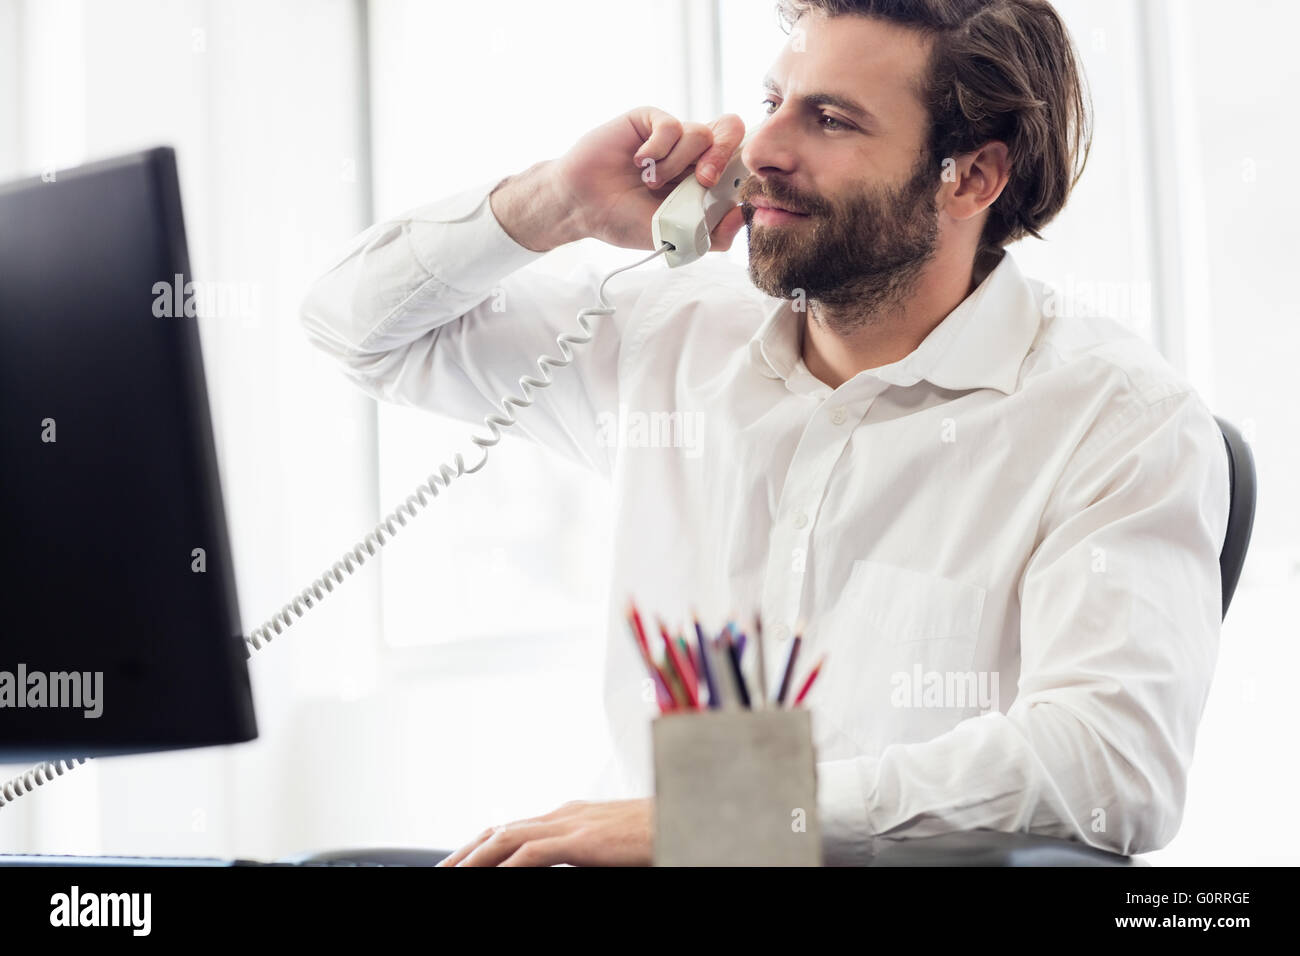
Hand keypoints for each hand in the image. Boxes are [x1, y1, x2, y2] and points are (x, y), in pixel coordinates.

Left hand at [435, 797, 652, 866]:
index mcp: (572, 816)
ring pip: (504, 839)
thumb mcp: (614, 848)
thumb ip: (587, 852)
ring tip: (448, 876)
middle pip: (499, 831)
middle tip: (440, 872)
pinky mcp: (582, 839)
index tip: (461, 862)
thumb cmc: (662, 833)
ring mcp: (572, 823)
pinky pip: (530, 854)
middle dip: (464, 853)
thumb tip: (575, 862)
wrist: (695, 814)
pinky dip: (503, 866)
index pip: (514, 828)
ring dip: (471, 859)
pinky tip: (487, 877)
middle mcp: (566, 814)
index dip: (482, 846)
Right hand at [553, 106, 747, 251]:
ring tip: (650, 181)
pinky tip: (639, 163)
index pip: (739, 158)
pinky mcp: (649, 120)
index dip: (741, 167)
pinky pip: (671, 125)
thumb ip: (712, 236)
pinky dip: (658, 149)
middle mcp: (691, 153)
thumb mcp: (674, 238)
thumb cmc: (625, 220)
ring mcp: (671, 135)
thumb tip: (741, 216)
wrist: (583, 206)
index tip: (724, 189)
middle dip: (722, 158)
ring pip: (701, 134)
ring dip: (676, 164)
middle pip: (731, 132)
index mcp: (703, 178)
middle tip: (702, 180)